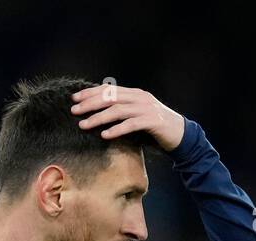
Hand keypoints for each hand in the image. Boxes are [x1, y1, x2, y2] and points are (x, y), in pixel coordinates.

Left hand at [70, 84, 185, 151]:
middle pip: (110, 97)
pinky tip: (105, 135)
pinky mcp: (152, 122)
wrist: (181, 135)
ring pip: (118, 110)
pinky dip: (116, 129)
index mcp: (134, 94)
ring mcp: (147, 108)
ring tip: (84, 125)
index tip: (74, 98)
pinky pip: (130, 125)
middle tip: (74, 111)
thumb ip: (124, 111)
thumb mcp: (138, 115)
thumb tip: (101, 112)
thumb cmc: (156, 128)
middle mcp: (139, 98)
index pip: (108, 90)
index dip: (90, 93)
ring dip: (98, 118)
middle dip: (90, 104)